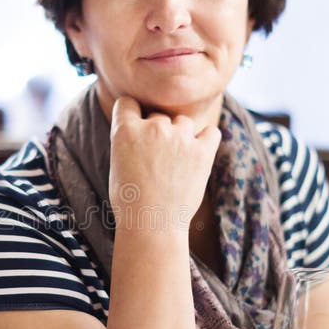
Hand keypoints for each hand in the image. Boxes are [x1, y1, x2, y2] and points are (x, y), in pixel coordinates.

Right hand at [109, 96, 220, 226]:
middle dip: (157, 132)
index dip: (131, 114)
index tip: (135, 129)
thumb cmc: (130, 201)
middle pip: (158, 116)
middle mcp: (153, 127)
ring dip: (181, 136)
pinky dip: (206, 140)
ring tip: (175, 164)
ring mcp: (180, 138)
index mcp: (125, 130)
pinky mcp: (203, 151)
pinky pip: (211, 132)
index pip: (127, 103)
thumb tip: (143, 125)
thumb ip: (129, 138)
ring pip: (183, 122)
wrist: (152, 226)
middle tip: (156, 160)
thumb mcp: (117, 163)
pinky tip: (198, 155)